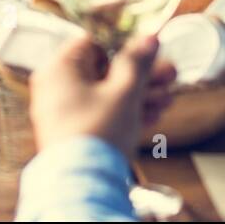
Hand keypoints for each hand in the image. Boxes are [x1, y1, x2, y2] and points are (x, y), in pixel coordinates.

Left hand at [29, 34, 176, 153]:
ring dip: (138, 95)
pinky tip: (153, 114)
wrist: (85, 185)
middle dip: (140, 75)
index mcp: (59, 69)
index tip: (149, 51)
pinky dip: (124, 113)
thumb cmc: (97, 133)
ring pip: (106, 95)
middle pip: (103, 72)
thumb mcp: (124, 92)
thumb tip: (148, 38)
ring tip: (167, 97)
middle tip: (168, 74)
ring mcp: (64, 113)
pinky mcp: (75, 134)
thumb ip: (137, 62)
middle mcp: (56, 88)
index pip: (92, 44)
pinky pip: (101, 114)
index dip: (123, 46)